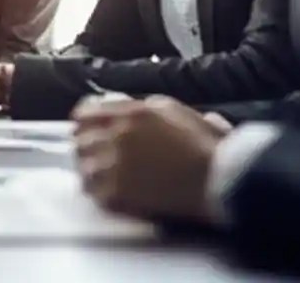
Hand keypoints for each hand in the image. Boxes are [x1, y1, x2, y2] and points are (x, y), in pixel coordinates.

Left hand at [73, 95, 222, 222]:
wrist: (220, 179)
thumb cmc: (207, 146)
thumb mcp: (178, 111)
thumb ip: (149, 107)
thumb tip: (135, 106)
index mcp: (132, 113)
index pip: (85, 114)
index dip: (84, 123)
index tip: (85, 129)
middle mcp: (118, 135)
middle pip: (80, 140)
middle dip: (86, 147)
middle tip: (94, 156)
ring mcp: (116, 164)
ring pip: (83, 166)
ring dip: (91, 170)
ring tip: (101, 177)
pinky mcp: (119, 191)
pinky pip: (93, 191)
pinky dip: (98, 192)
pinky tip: (109, 193)